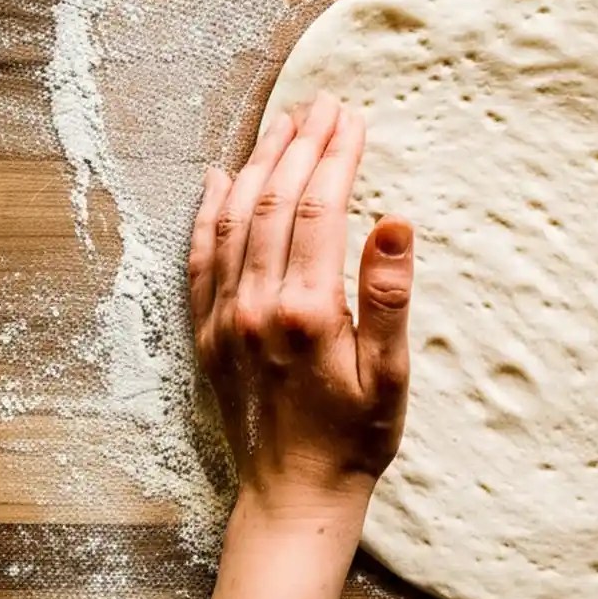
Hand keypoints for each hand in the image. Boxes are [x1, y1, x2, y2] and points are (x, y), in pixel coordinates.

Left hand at [189, 92, 414, 598]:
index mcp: (306, 309)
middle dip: (299, 146)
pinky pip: (200, 258)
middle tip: (322, 104)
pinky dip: (208, 213)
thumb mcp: (392, 374)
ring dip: (258, 165)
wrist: (297, 494)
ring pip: (234, 220)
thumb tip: (396, 223)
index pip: (320, 208)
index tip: (352, 117)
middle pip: (275, 202)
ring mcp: (224, 317)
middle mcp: (256, 305)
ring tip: (282, 125)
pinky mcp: (208, 333)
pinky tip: (218, 180)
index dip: (336, 156)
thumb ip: (389, 296)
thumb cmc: (356, 437)